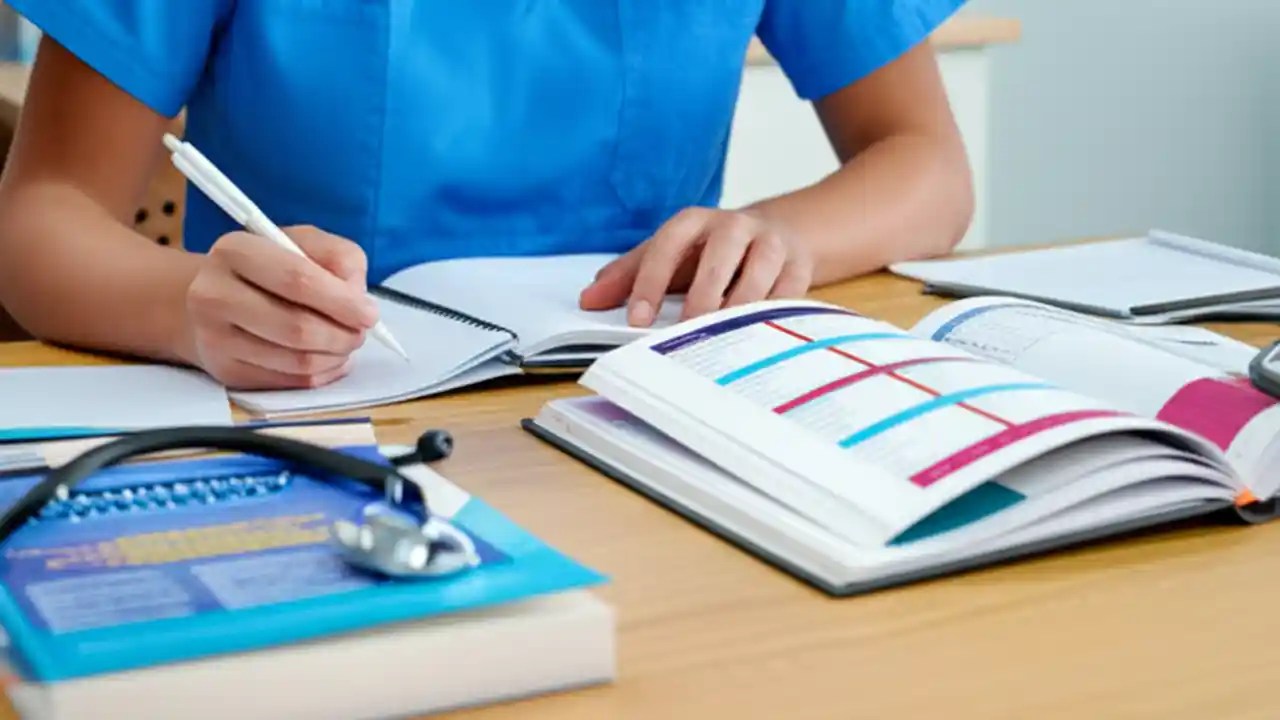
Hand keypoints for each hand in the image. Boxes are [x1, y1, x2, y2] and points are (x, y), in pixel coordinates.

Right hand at [183, 225, 378, 388]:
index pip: (296, 280)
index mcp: (236, 251)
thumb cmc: (268, 267)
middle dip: (342, 335)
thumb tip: (357, 297)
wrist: (212, 297)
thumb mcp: (303, 242)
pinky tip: (326, 358)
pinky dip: (321, 374)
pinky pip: (289, 382)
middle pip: (297, 328)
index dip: (341, 301)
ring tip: (344, 343)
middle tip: (360, 333)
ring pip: (297, 361)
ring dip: (335, 356)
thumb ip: (339, 257)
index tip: (370, 314)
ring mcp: (215, 338)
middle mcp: (214, 294)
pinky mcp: (226, 371)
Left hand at [579, 207, 813, 325]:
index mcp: (696, 221)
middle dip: (702, 295)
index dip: (650, 281)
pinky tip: (757, 339)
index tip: (637, 319)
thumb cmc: (712, 252)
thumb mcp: (670, 256)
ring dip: (740, 307)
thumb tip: (589, 300)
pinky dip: (774, 316)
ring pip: (759, 274)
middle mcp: (735, 226)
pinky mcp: (799, 266)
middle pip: (719, 255)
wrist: (780, 234)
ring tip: (723, 338)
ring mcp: (771, 244)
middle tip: (685, 331)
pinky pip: (789, 293)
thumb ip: (629, 275)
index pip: (668, 244)